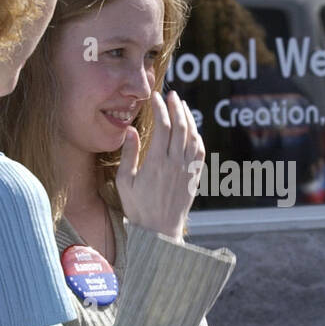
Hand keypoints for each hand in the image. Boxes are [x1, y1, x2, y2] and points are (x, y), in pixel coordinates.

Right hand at [115, 91, 204, 238]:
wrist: (159, 231)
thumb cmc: (137, 207)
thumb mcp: (124, 181)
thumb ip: (128, 154)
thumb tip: (130, 129)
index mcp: (156, 162)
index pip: (162, 126)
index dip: (160, 108)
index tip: (155, 97)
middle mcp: (175, 164)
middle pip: (180, 127)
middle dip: (176, 107)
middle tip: (172, 94)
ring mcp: (187, 170)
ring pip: (192, 137)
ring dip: (188, 118)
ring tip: (182, 105)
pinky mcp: (194, 177)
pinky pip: (200, 152)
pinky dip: (198, 137)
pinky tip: (192, 129)